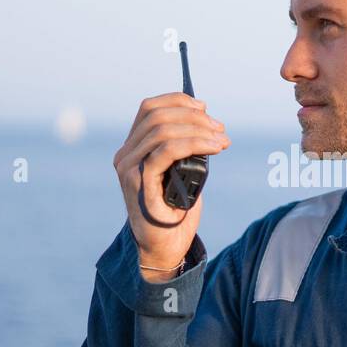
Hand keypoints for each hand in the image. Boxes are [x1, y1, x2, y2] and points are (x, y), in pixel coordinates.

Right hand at [112, 92, 230, 276]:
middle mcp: (125, 155)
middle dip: (194, 116)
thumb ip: (183, 146)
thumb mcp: (180, 169)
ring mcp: (129, 168)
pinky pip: (165, 151)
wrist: (164, 246)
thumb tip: (205, 118)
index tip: (206, 109)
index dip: (179, 101)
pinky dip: (193, 144)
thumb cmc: (175, 209)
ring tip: (222, 141)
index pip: (149, 108)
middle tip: (220, 130)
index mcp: (133, 147)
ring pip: (162, 131)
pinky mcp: (139, 183)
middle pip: (157, 115)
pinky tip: (213, 149)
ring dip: (199, 130)